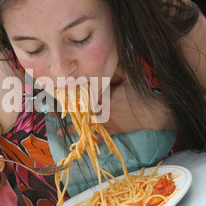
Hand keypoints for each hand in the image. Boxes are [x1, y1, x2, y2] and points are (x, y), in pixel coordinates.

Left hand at [54, 79, 174, 137]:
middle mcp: (103, 111)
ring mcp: (108, 122)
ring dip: (72, 127)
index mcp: (104, 97)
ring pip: (86, 125)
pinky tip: (81, 143)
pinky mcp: (114, 130)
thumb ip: (116, 69)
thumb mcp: (129, 76)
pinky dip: (91, 139)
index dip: (70, 97)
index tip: (57, 96)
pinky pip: (100, 135)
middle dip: (66, 111)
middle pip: (81, 111)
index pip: (83, 97)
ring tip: (58, 132)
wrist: (155, 112)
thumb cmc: (143, 93)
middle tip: (49, 113)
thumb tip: (105, 61)